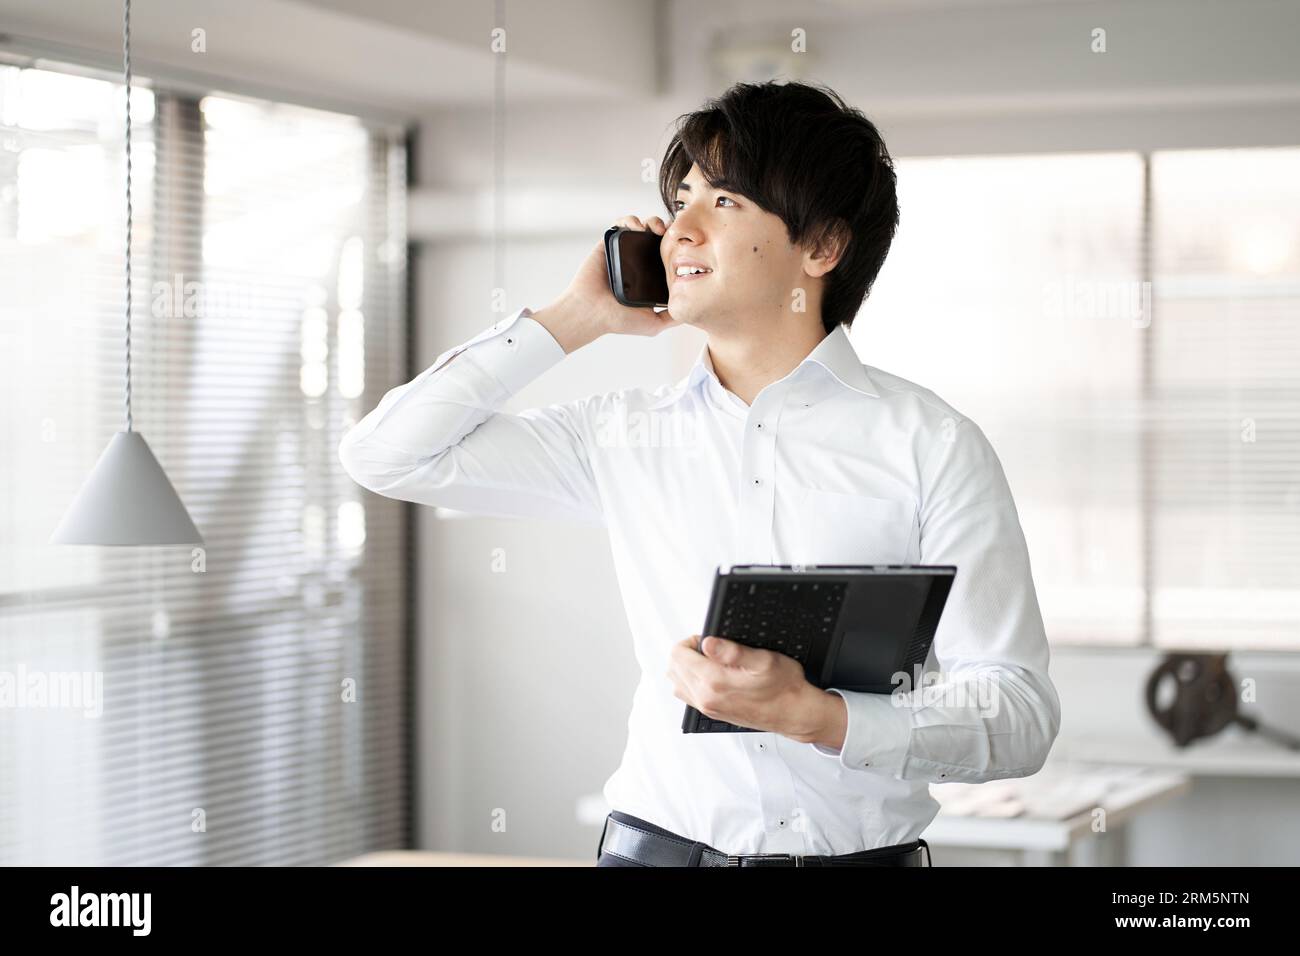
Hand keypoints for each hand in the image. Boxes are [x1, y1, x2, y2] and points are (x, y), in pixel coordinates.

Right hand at [531, 214, 679, 352]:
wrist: (591, 312)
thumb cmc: (619, 320)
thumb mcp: (653, 324)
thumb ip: (672, 318)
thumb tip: (691, 311)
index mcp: (650, 276)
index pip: (669, 254)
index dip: (678, 246)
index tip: (686, 244)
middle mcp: (638, 262)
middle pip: (658, 237)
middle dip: (668, 230)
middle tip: (672, 234)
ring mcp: (624, 251)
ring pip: (642, 226)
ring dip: (652, 221)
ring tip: (656, 229)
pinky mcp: (609, 243)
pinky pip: (621, 223)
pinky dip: (630, 220)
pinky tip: (638, 227)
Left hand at [666, 634, 840, 742]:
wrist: (794, 713)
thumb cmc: (783, 687)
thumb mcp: (764, 660)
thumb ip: (732, 651)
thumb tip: (708, 643)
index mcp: (715, 682)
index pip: (679, 654)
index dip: (691, 640)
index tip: (708, 640)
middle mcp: (706, 698)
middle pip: (674, 667)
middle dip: (687, 652)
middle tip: (710, 648)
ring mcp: (708, 708)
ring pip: (677, 682)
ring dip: (686, 667)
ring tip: (709, 660)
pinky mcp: (712, 713)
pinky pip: (687, 695)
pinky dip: (690, 681)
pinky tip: (709, 675)